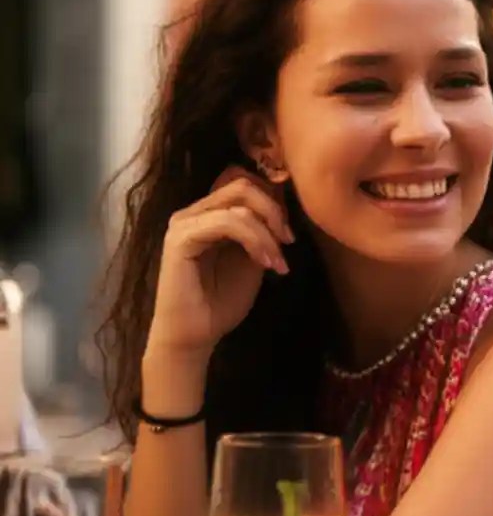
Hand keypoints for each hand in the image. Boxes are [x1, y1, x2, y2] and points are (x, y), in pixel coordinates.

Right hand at [146, 166, 293, 359]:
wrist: (197, 335)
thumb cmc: (223, 299)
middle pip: (242, 183)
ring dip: (267, 232)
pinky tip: (266, 265)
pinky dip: (255, 240)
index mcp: (210, 212)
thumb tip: (285, 201)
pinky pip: (226, 221)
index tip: (289, 234)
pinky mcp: (180, 238)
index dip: (273, 198)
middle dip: (274, 210)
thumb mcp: (255, 255)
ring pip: (239, 202)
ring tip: (278, 262)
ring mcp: (184, 222)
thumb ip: (263, 228)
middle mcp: (194, 211)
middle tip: (288, 241)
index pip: (243, 180)